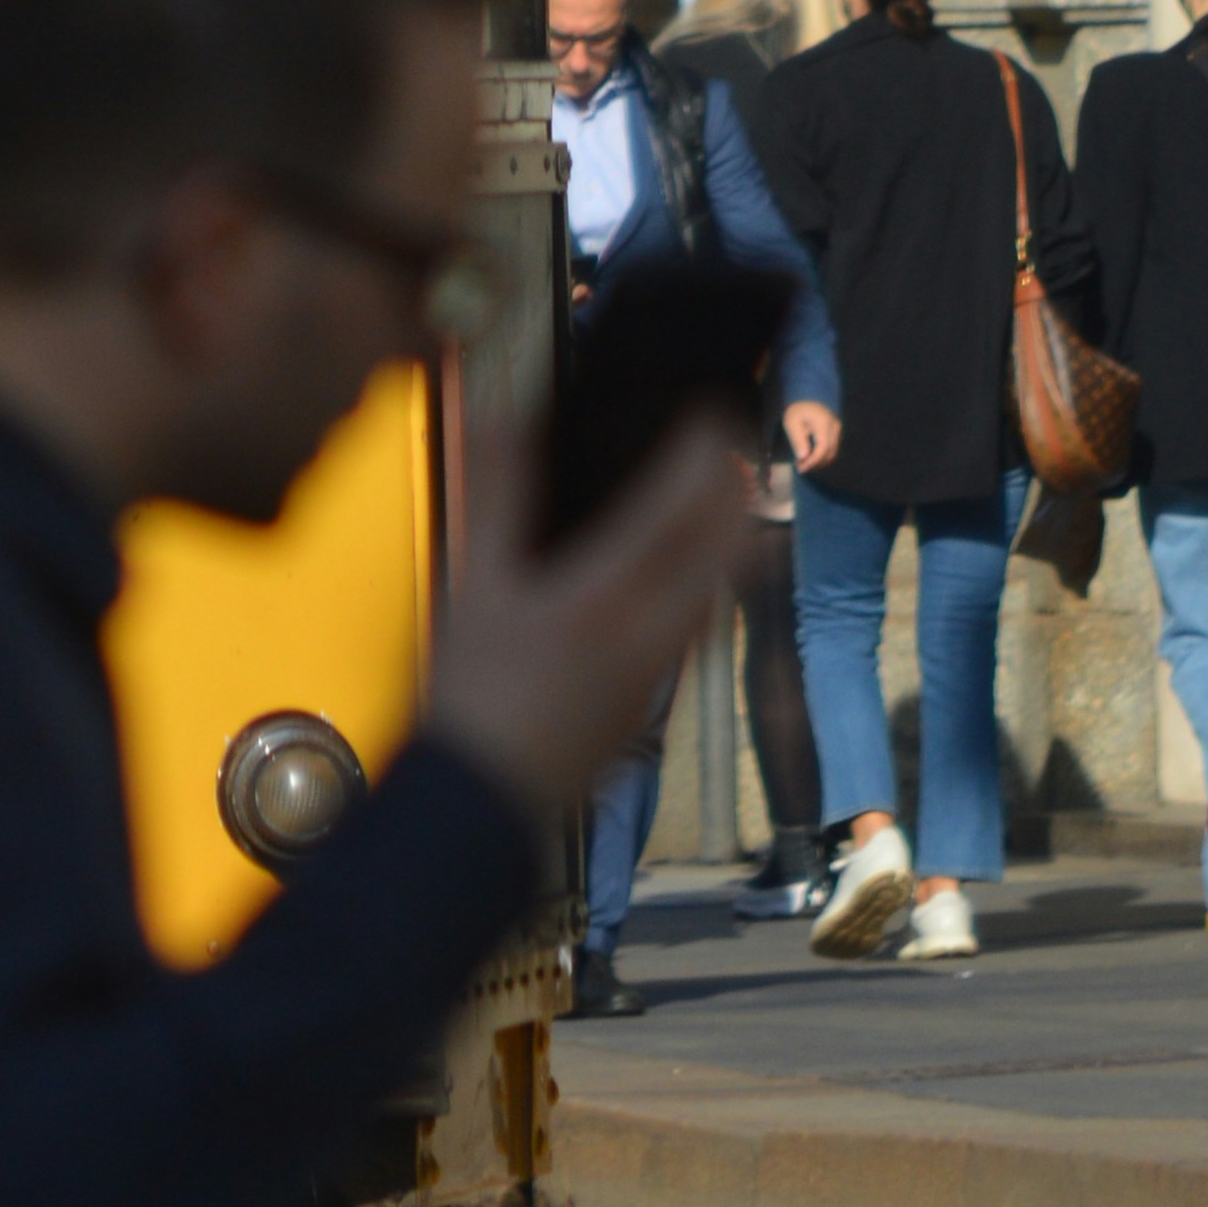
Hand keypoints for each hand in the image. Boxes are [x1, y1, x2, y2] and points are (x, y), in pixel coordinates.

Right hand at [420, 419, 751, 812]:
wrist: (485, 794)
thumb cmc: (474, 689)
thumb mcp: (475, 580)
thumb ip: (496, 490)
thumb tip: (502, 412)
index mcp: (605, 591)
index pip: (677, 508)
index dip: (705, 457)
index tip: (712, 418)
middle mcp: (648, 629)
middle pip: (720, 551)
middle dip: (733, 495)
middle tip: (732, 453)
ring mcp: (657, 669)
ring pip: (716, 594)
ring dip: (730, 542)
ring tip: (727, 504)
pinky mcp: (650, 700)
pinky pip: (697, 630)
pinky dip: (708, 589)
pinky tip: (691, 582)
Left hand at [780, 399, 839, 475]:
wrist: (807, 395)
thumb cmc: (797, 409)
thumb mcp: (791, 422)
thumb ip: (797, 439)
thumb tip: (803, 457)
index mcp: (823, 423)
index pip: (822, 449)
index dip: (812, 462)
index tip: (800, 469)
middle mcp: (834, 427)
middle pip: (829, 453)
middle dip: (815, 464)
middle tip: (800, 467)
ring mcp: (838, 428)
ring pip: (832, 452)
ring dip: (819, 461)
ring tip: (804, 463)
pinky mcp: (837, 430)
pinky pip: (832, 448)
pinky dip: (823, 455)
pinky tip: (810, 456)